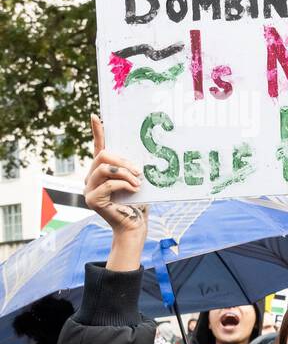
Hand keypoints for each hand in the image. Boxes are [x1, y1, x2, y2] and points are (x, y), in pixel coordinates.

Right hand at [85, 115, 144, 234]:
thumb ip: (133, 168)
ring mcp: (89, 188)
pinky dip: (125, 185)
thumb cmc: (138, 203)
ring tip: (138, 182)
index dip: (97, 132)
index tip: (96, 116)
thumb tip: (143, 151)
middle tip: (139, 171)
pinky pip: (109, 184)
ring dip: (126, 174)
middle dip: (123, 161)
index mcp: (102, 170)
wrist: (135, 226)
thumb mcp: (137, 180)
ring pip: (105, 168)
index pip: (99, 148)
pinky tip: (134, 190)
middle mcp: (91, 177)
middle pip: (102, 156)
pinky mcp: (91, 199)